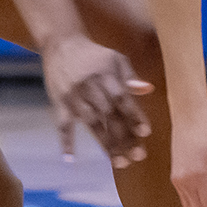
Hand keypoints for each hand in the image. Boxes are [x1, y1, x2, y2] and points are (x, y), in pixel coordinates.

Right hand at [41, 38, 153, 165]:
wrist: (61, 45)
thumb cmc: (94, 56)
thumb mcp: (115, 59)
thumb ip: (130, 76)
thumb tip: (148, 89)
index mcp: (106, 76)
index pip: (122, 98)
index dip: (134, 115)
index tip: (145, 132)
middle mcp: (90, 87)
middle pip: (109, 115)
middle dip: (124, 136)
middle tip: (138, 155)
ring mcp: (73, 97)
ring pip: (91, 123)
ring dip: (105, 143)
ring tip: (119, 162)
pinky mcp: (59, 103)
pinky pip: (62, 124)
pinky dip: (65, 141)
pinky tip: (70, 158)